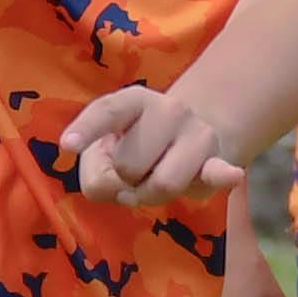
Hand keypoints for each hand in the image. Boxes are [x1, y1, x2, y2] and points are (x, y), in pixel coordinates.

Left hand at [54, 84, 245, 209]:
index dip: (87, 129)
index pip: (108, 111)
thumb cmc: (137, 145)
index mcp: (134, 101)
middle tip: (131, 173)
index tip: (67, 145)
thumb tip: (122, 193)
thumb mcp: (107, 149)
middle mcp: (169, 110)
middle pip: (128, 165)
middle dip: (122, 180)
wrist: (197, 133)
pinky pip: (217, 172)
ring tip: (150, 182)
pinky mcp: (217, 161)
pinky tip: (229, 174)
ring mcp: (196, 135)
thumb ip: (97, 172)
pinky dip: (222, 176)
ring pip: (160, 184)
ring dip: (147, 195)